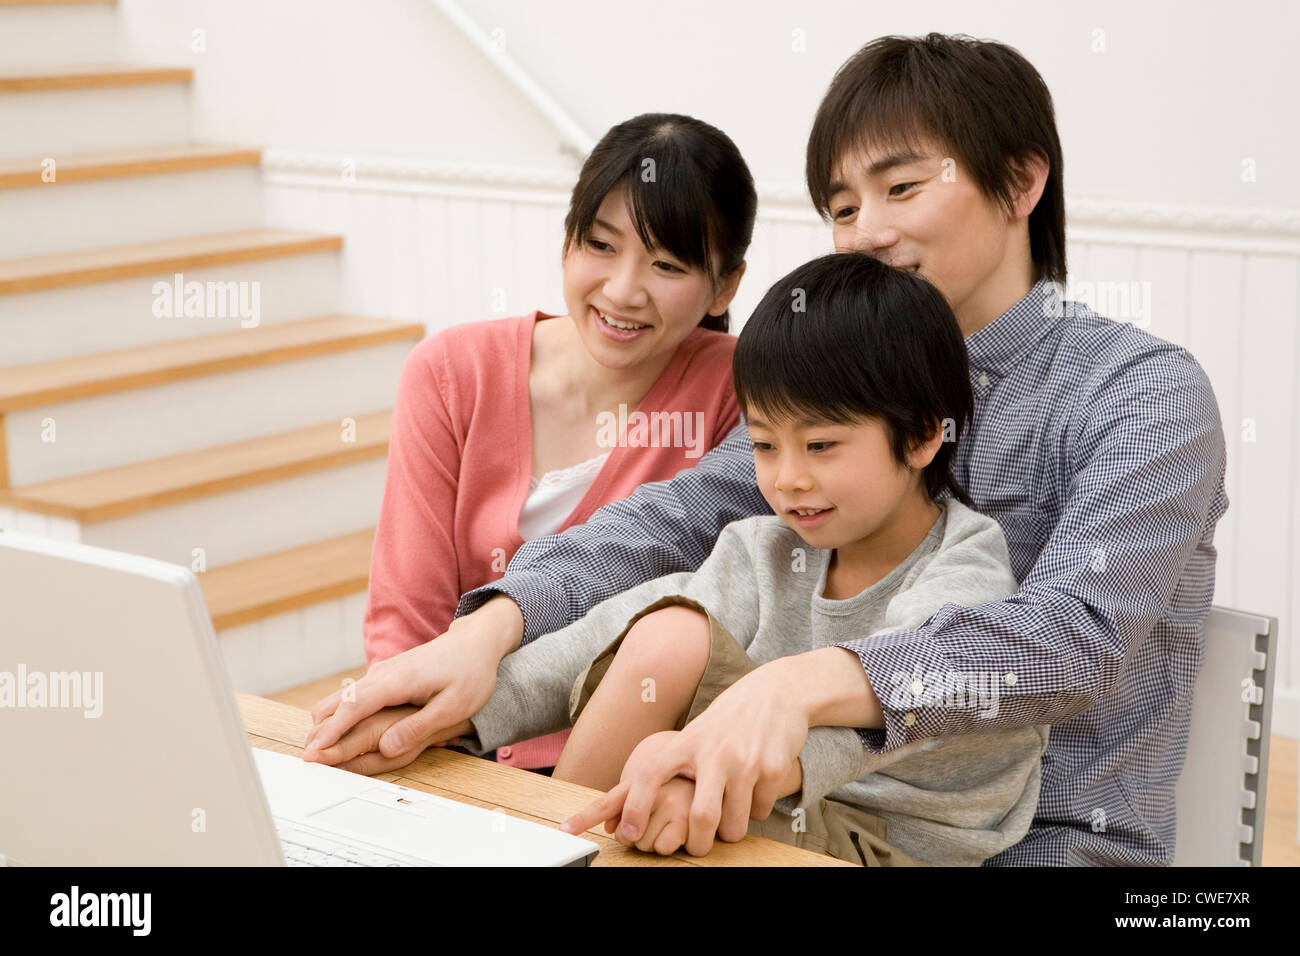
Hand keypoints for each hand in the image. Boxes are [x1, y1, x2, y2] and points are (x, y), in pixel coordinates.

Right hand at [304, 596, 522, 762]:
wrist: (475, 641)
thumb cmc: (471, 672)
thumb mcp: (454, 706)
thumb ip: (419, 727)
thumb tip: (387, 749)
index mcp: (397, 680)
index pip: (354, 708)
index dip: (331, 733)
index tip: (313, 753)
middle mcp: (383, 674)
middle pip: (338, 702)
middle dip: (320, 731)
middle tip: (308, 760)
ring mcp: (382, 673)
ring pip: (343, 698)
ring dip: (328, 723)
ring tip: (318, 752)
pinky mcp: (385, 677)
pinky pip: (355, 696)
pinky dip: (341, 714)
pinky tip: (339, 732)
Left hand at [561, 661, 808, 854]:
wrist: (777, 692)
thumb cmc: (727, 720)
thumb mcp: (696, 733)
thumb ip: (671, 763)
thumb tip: (629, 801)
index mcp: (687, 741)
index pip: (651, 773)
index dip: (635, 805)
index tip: (628, 832)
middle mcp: (715, 751)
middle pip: (702, 816)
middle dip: (698, 843)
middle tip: (697, 846)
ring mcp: (746, 760)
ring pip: (734, 824)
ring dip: (730, 831)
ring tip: (730, 819)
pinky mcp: (773, 768)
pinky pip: (760, 812)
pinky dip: (755, 811)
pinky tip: (754, 790)